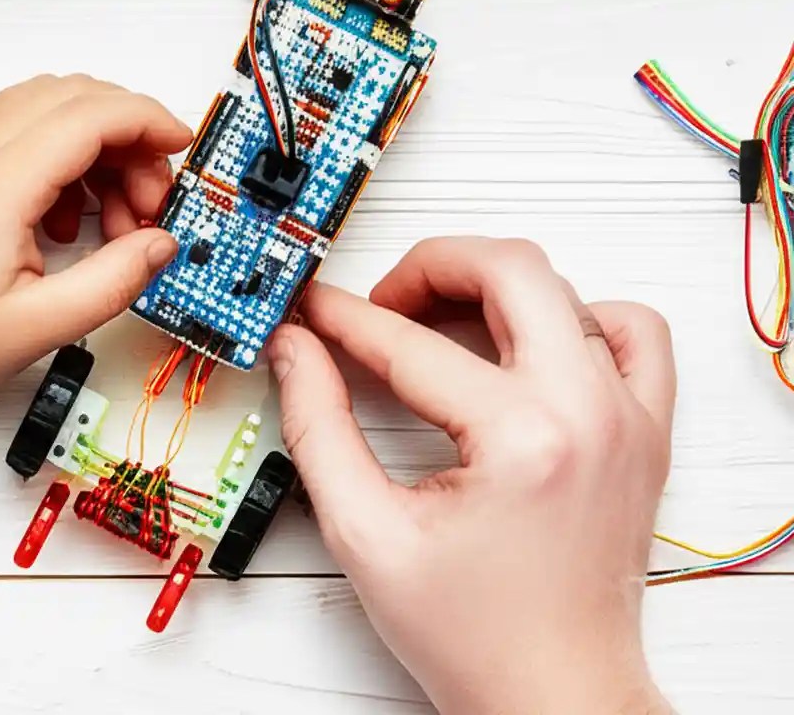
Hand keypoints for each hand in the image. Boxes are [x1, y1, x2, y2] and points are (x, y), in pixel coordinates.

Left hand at [0, 75, 190, 423]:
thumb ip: (115, 280)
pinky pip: (13, 136)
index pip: (93, 114)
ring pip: (42, 110)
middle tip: (151, 203)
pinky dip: (57, 160)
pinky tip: (63, 225)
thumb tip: (160, 246)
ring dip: (93, 147)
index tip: (183, 146)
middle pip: (72, 97)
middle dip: (128, 136)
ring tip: (112, 222)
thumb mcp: (42, 326)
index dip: (150, 121)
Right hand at [269, 237, 676, 713]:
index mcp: (520, 438)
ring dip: (495, 289)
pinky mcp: (644, 432)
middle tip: (379, 302)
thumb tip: (295, 352)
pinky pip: (632, 334)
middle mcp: (587, 412)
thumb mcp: (366, 532)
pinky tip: (528, 345)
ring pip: (566, 290)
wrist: (553, 691)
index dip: (342, 320)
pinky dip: (578, 317)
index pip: (409, 344)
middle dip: (428, 268)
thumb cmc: (472, 635)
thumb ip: (319, 428)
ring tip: (441, 320)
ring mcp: (627, 417)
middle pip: (510, 271)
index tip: (309, 310)